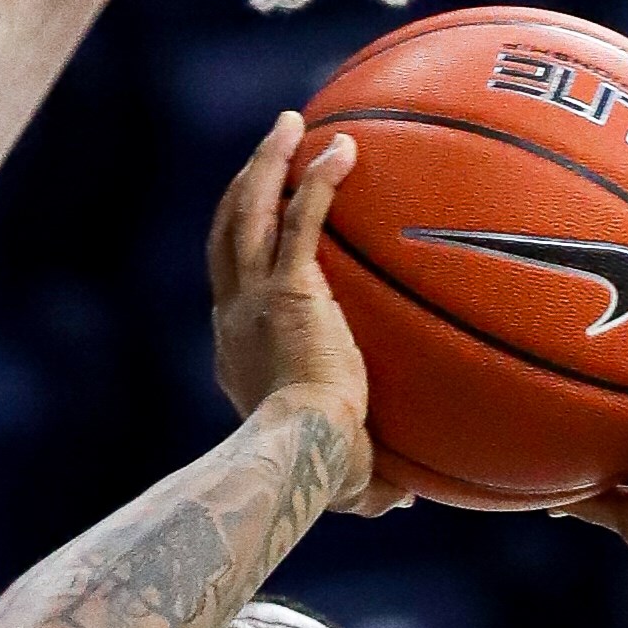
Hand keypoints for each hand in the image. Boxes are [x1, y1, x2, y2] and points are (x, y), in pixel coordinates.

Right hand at [208, 113, 399, 514]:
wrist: (303, 455)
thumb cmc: (320, 475)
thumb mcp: (345, 476)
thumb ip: (369, 481)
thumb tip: (400, 503)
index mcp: (239, 351)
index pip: (232, 287)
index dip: (242, 250)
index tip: (265, 226)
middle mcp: (233, 316)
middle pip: (227, 232)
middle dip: (244, 185)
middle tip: (270, 150)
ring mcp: (253, 299)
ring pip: (247, 212)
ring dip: (266, 163)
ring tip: (290, 124)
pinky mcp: (286, 289)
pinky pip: (300, 218)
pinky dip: (318, 178)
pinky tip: (343, 146)